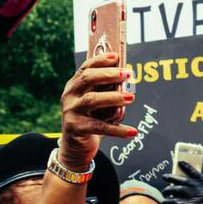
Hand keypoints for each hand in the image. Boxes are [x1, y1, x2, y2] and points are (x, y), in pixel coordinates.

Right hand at [58, 52, 134, 169]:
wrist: (75, 146)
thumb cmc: (91, 118)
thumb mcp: (97, 102)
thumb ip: (106, 90)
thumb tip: (127, 77)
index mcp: (74, 85)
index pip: (86, 67)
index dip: (100, 60)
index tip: (117, 56)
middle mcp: (70, 95)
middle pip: (87, 79)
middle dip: (108, 74)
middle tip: (127, 74)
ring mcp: (71, 112)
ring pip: (92, 100)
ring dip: (113, 97)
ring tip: (131, 97)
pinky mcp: (76, 128)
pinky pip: (99, 127)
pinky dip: (118, 130)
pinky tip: (132, 131)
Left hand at [162, 162, 202, 203]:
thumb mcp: (199, 198)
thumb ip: (192, 189)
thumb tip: (176, 180)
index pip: (197, 174)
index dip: (188, 167)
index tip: (180, 162)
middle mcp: (201, 192)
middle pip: (185, 181)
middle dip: (173, 178)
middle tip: (165, 176)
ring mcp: (195, 200)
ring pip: (178, 190)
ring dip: (169, 190)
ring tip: (165, 191)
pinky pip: (174, 201)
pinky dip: (168, 200)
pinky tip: (165, 200)